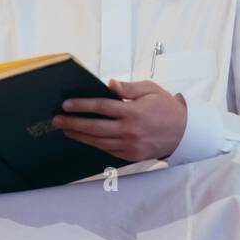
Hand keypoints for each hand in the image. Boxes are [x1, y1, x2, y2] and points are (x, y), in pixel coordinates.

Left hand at [51, 79, 187, 161]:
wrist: (183, 133)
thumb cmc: (165, 107)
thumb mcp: (150, 90)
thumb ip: (128, 88)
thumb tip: (108, 84)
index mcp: (134, 112)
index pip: (102, 107)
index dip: (82, 105)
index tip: (66, 104)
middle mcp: (129, 131)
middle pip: (95, 127)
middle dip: (73, 123)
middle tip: (57, 120)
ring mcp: (129, 146)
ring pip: (98, 142)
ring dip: (79, 136)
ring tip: (65, 129)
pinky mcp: (130, 156)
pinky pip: (107, 150)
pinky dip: (93, 144)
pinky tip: (83, 138)